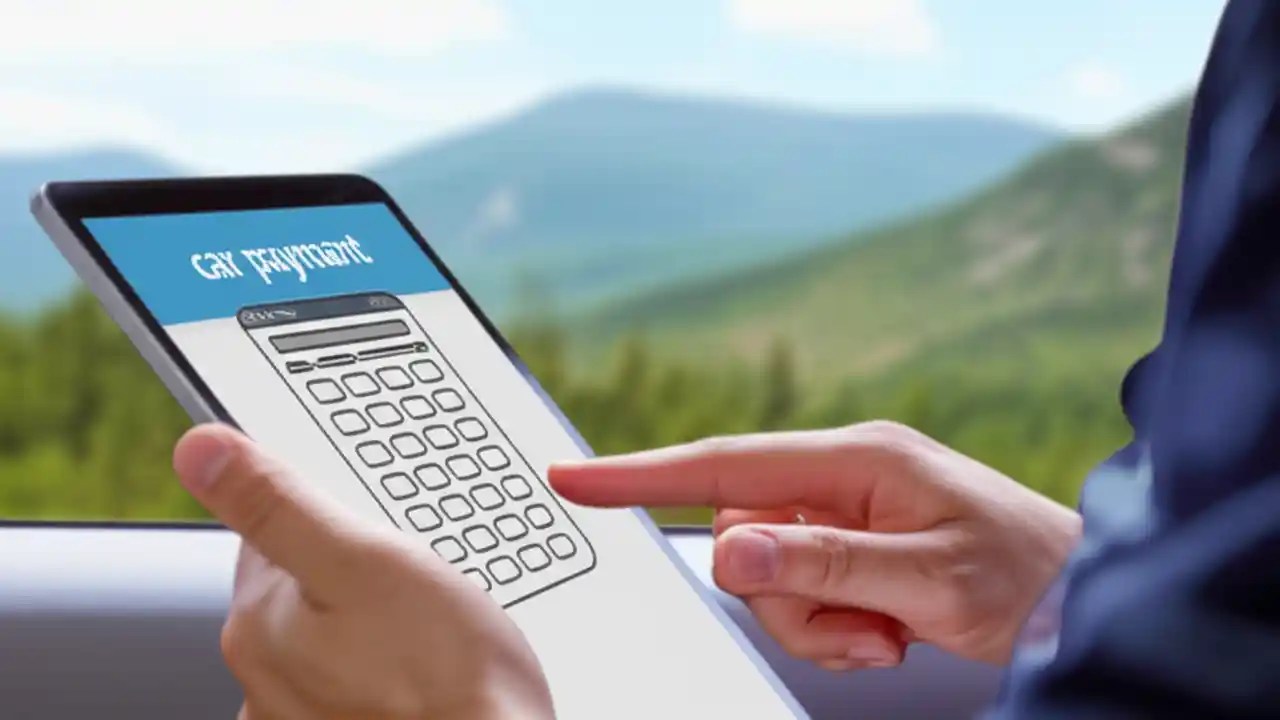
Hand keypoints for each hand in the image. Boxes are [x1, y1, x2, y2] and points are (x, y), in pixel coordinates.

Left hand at [173, 424, 554, 719]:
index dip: (331, 516)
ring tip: (425, 626)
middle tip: (412, 579)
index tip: (373, 526)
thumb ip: (279, 506)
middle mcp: (265, 680)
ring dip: (370, 623)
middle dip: (352, 572)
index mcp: (257, 624)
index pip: (271, 533)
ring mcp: (304, 716)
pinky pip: (358, 678)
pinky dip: (384, 668)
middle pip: (303, 587)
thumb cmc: (448, 675)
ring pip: (333, 635)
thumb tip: (201, 451)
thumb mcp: (365, 561)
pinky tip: (423, 668)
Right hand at [550, 421, 1080, 670]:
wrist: (1079, 598)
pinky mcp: (850, 552)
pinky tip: (889, 631)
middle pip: (742, 539)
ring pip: (766, 579)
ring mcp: (844, 518)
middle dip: (789, 597)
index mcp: (856, 459)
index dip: (641, 473)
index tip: (575, 480)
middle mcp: (840, 480)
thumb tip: (734, 551)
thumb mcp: (928, 575)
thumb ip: (825, 563)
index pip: (725, 464)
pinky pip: (798, 599)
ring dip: (819, 622)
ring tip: (888, 629)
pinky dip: (835, 631)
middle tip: (863, 622)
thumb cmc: (1026, 571)